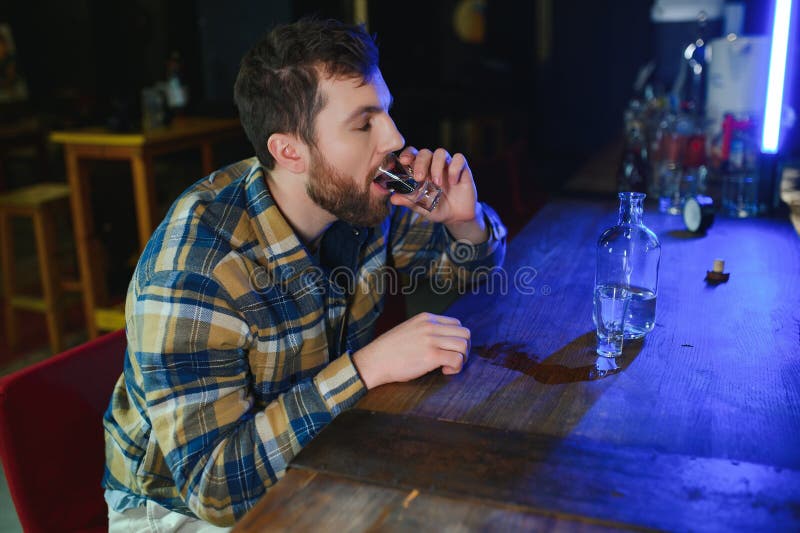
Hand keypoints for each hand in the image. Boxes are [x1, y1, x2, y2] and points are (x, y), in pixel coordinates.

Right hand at [352, 312, 470, 388]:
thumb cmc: (389, 350)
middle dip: (464, 349)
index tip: (448, 350)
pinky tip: (444, 371)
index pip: (456, 324)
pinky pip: (457, 359)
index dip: (456, 339)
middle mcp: (430, 326)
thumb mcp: (409, 330)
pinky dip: (456, 367)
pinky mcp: (431, 356)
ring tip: (448, 366)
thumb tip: (442, 340)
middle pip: (465, 333)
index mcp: (426, 318)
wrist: (374, 361)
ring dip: (461, 359)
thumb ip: (426, 331)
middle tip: (453, 360)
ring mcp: (431, 340)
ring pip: (464, 345)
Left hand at [391, 147, 485, 242]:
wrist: (457, 216)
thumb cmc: (436, 208)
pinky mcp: (462, 168)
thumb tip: (393, 198)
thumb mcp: (421, 207)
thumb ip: (408, 201)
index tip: (403, 161)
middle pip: (425, 152)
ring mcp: (447, 165)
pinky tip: (453, 182)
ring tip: (437, 183)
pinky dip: (455, 169)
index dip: (407, 154)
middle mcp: (433, 164)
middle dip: (420, 163)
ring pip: (441, 153)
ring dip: (437, 166)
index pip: (412, 154)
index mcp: (420, 170)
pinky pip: (459, 159)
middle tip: (419, 178)